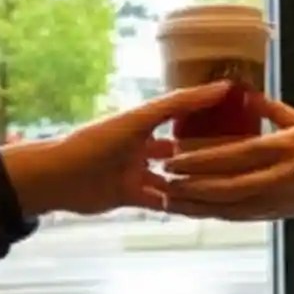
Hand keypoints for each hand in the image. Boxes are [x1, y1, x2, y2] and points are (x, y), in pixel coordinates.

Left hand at [0, 81, 233, 216]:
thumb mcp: (140, 119)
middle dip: (203, 151)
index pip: (180, 111)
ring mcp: (136, 171)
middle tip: (237, 155)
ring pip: (172, 178)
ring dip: (193, 181)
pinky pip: (159, 202)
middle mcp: (141, 145)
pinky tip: (201, 207)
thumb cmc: (97, 141)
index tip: (235, 106)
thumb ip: (178, 104)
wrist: (57, 178)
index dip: (204, 108)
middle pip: (178, 147)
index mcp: (143, 121)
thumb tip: (221, 87)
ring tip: (225, 184)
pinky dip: (176, 205)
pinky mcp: (130, 195)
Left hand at [162, 96, 293, 219]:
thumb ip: (271, 110)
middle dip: (191, 187)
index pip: (234, 155)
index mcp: (288, 147)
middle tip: (161, 183)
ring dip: (201, 207)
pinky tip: (204, 213)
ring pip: (235, 207)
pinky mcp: (291, 212)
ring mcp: (289, 199)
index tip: (171, 156)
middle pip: (228, 186)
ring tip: (172, 204)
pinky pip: (251, 216)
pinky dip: (224, 214)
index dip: (199, 159)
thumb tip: (244, 95)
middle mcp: (286, 177)